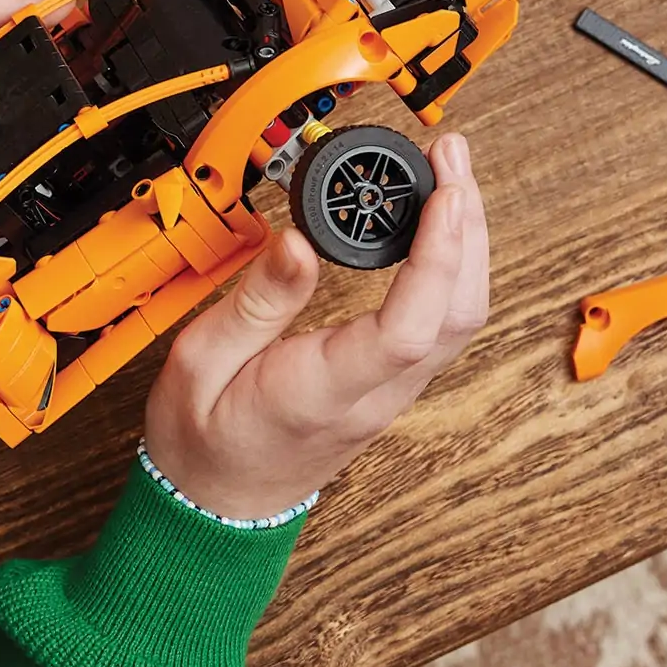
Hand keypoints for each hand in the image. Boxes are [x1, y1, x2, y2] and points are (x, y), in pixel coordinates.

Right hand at [143, 132, 487, 518]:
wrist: (215, 509)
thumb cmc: (202, 443)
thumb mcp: (200, 364)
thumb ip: (253, 303)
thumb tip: (296, 241)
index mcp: (323, 390)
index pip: (408, 327)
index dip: (437, 255)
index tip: (442, 192)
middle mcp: (373, 395)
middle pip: (458, 313)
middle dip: (466, 224)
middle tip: (451, 157)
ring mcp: (391, 393)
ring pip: (461, 318)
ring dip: (467, 242)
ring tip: (451, 178)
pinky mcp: (391, 386)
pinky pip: (443, 325)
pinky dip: (452, 268)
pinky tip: (439, 230)